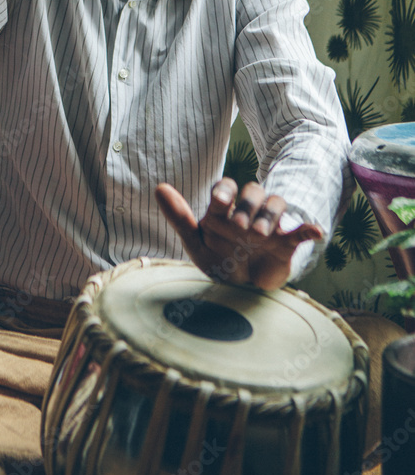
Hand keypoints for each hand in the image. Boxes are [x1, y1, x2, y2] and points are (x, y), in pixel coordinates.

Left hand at [155, 179, 322, 290]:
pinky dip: (308, 229)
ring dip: (269, 214)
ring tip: (259, 235)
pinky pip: (299, 231)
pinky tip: (315, 232)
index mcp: (224, 209)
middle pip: (253, 190)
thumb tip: (159, 187)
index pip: (226, 187)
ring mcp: (268, 226)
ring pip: (275, 203)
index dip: (224, 190)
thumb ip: (179, 216)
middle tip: (238, 227)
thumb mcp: (196, 241)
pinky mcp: (285, 243)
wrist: (242, 287)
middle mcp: (247, 212)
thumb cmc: (217, 257)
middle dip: (247, 204)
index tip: (220, 201)